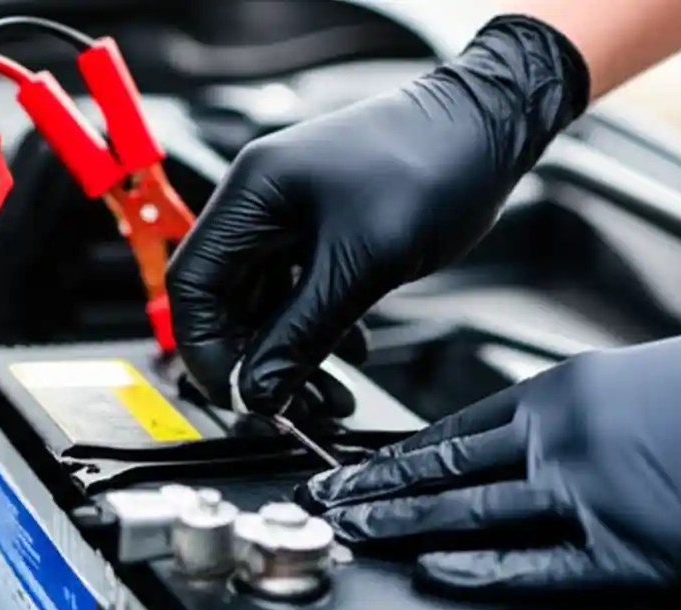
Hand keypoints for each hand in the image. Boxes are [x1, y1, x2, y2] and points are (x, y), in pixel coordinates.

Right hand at [167, 16, 588, 415]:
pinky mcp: (323, 230)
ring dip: (291, 355)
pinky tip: (350, 355)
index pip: (192, 285)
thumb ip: (304, 332)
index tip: (241, 395)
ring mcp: (292, 216)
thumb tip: (260, 388)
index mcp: (252, 194)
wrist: (488, 127)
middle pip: (227, 301)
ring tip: (329, 397)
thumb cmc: (432, 166)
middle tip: (290, 410)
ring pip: (267, 305)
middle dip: (256, 361)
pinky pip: (301, 293)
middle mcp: (262, 203)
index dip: (207, 350)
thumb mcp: (363, 265)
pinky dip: (319, 331)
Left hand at [299, 299, 680, 599]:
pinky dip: (479, 568)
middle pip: (442, 465)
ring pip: (470, 508)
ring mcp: (591, 489)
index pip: (455, 427)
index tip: (354, 464)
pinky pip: (537, 564)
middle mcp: (563, 432)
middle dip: (374, 487)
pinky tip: (435, 568)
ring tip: (350, 532)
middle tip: (321, 499)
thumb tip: (545, 444)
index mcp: (565, 388)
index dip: (398, 453)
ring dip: (402, 522)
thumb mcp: (644, 381)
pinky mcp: (633, 545)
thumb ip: (583, 416)